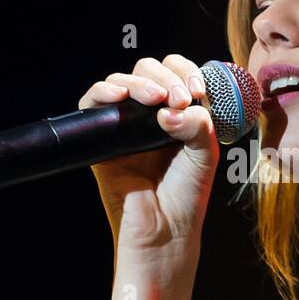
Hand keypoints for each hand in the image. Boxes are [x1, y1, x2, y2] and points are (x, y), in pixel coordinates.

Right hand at [77, 54, 218, 254]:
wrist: (164, 230)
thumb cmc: (186, 195)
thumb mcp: (206, 153)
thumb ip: (199, 123)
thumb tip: (170, 107)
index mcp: (179, 112)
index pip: (177, 72)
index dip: (186, 72)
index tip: (197, 90)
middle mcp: (150, 114)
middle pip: (148, 70)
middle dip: (166, 77)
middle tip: (179, 99)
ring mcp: (124, 123)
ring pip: (123, 80)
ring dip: (141, 82)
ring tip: (157, 100)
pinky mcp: (101, 136)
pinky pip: (92, 101)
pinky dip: (104, 90)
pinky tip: (119, 96)